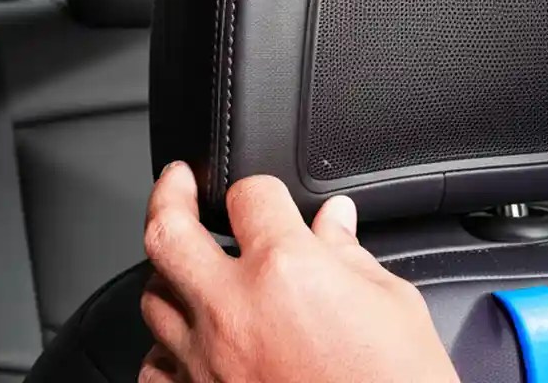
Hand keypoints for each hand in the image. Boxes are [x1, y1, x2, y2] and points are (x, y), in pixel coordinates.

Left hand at [138, 163, 459, 382]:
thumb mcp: (393, 305)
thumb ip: (351, 255)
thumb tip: (335, 222)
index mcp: (286, 270)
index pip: (250, 194)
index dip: (261, 187)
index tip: (267, 195)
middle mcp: (233, 310)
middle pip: (168, 232)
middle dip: (169, 195)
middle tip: (177, 182)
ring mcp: (207, 361)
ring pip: (153, 298)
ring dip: (169, 273)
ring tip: (186, 263)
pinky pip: (156, 365)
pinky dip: (167, 347)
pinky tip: (189, 340)